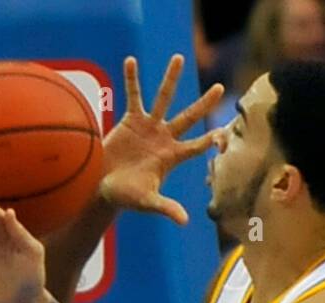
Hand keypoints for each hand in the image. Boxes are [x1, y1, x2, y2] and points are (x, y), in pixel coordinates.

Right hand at [99, 54, 222, 223]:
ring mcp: (148, 127)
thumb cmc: (125, 197)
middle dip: (204, 104)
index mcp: (172, 156)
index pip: (196, 147)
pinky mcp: (130, 120)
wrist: (102, 187)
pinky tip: (131, 61)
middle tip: (219, 88)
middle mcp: (164, 138)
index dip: (209, 140)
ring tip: (179, 58)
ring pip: (163, 98)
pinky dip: (131, 79)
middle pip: (188, 117)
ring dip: (170, 79)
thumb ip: (166, 207)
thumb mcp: (147, 201)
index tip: (223, 134)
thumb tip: (185, 221)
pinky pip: (132, 95)